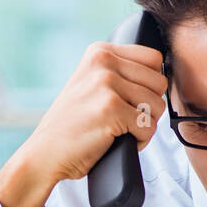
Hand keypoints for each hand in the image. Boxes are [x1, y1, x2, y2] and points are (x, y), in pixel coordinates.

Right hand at [0, 42, 166, 206]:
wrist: (44, 154)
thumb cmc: (72, 125)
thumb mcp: (90, 84)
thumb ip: (120, 72)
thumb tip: (163, 76)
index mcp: (100, 51)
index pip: (154, 59)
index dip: (148, 86)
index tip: (127, 101)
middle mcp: (103, 62)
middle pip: (159, 83)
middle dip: (148, 107)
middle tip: (123, 120)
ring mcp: (106, 84)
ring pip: (157, 106)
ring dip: (143, 125)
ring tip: (119, 130)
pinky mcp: (111, 109)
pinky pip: (148, 127)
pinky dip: (139, 141)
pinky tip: (116, 141)